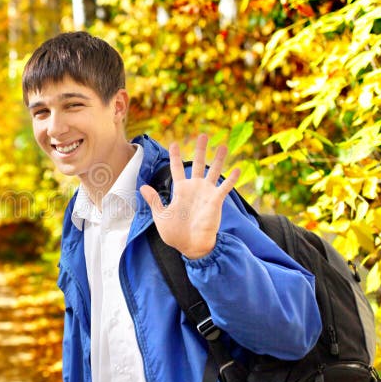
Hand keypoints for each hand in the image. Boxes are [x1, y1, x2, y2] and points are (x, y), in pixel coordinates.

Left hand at [139, 134, 239, 258]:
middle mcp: (194, 188)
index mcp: (180, 190)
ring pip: (213, 171)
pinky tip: (238, 169)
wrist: (190, 246)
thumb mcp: (160, 216)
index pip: (177, 169)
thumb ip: (154, 200)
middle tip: (203, 134)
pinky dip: (231, 179)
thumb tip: (142, 186)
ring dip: (218, 159)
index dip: (175, 156)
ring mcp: (206, 193)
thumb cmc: (175, 233)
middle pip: (197, 164)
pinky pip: (225, 188)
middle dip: (200, 150)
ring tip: (223, 145)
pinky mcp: (216, 201)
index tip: (175, 143)